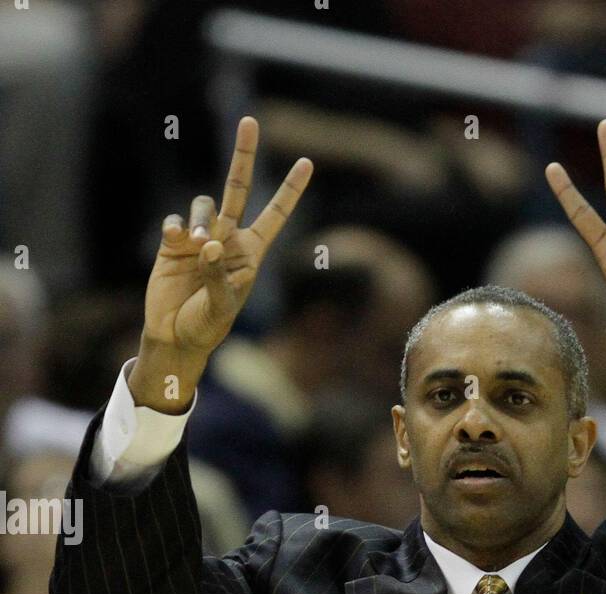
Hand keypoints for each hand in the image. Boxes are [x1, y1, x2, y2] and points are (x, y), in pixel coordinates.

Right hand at [130, 116, 311, 408]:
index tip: (307, 162)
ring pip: (204, 205)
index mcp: (250, 254)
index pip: (274, 215)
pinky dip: (176, 228)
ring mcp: (200, 237)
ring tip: (196, 242)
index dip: (290, 190)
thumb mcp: (220, 306)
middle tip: (249, 122)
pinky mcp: (174, 243)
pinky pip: (175, 222)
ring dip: (201, 217)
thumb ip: (216, 275)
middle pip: (237, 188)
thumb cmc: (207, 327)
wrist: (175, 336)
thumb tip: (208, 242)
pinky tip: (177, 242)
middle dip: (243, 156)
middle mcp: (227, 239)